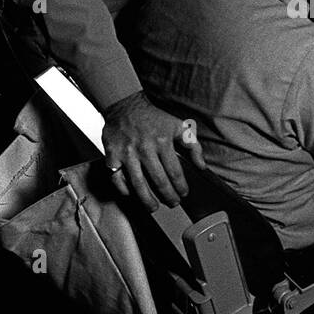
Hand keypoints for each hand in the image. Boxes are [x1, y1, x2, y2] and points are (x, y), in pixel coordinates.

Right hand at [102, 91, 204, 210]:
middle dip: (168, 196)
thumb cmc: (153, 118)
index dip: (181, 186)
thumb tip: (201, 166)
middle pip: (158, 180)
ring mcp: (127, 153)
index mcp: (163, 142)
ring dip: (147, 199)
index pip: (175, 171)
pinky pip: (117, 178)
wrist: (125, 106)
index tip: (184, 193)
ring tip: (153, 207)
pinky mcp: (112, 155)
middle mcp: (145, 149)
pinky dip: (123, 189)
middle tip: (172, 203)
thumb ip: (193, 145)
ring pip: (138, 183)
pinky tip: (131, 194)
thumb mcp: (178, 126)